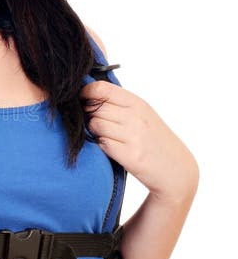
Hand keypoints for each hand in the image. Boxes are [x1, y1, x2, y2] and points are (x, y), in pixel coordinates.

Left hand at [80, 81, 197, 201]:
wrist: (176, 169)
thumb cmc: (155, 141)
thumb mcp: (143, 115)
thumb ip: (119, 104)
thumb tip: (88, 95)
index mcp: (138, 103)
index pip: (101, 89)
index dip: (86, 93)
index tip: (82, 100)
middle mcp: (136, 117)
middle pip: (94, 108)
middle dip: (89, 115)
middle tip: (96, 123)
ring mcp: (133, 136)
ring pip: (95, 125)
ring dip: (94, 131)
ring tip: (106, 136)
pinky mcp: (130, 155)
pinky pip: (101, 143)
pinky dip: (101, 145)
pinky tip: (111, 148)